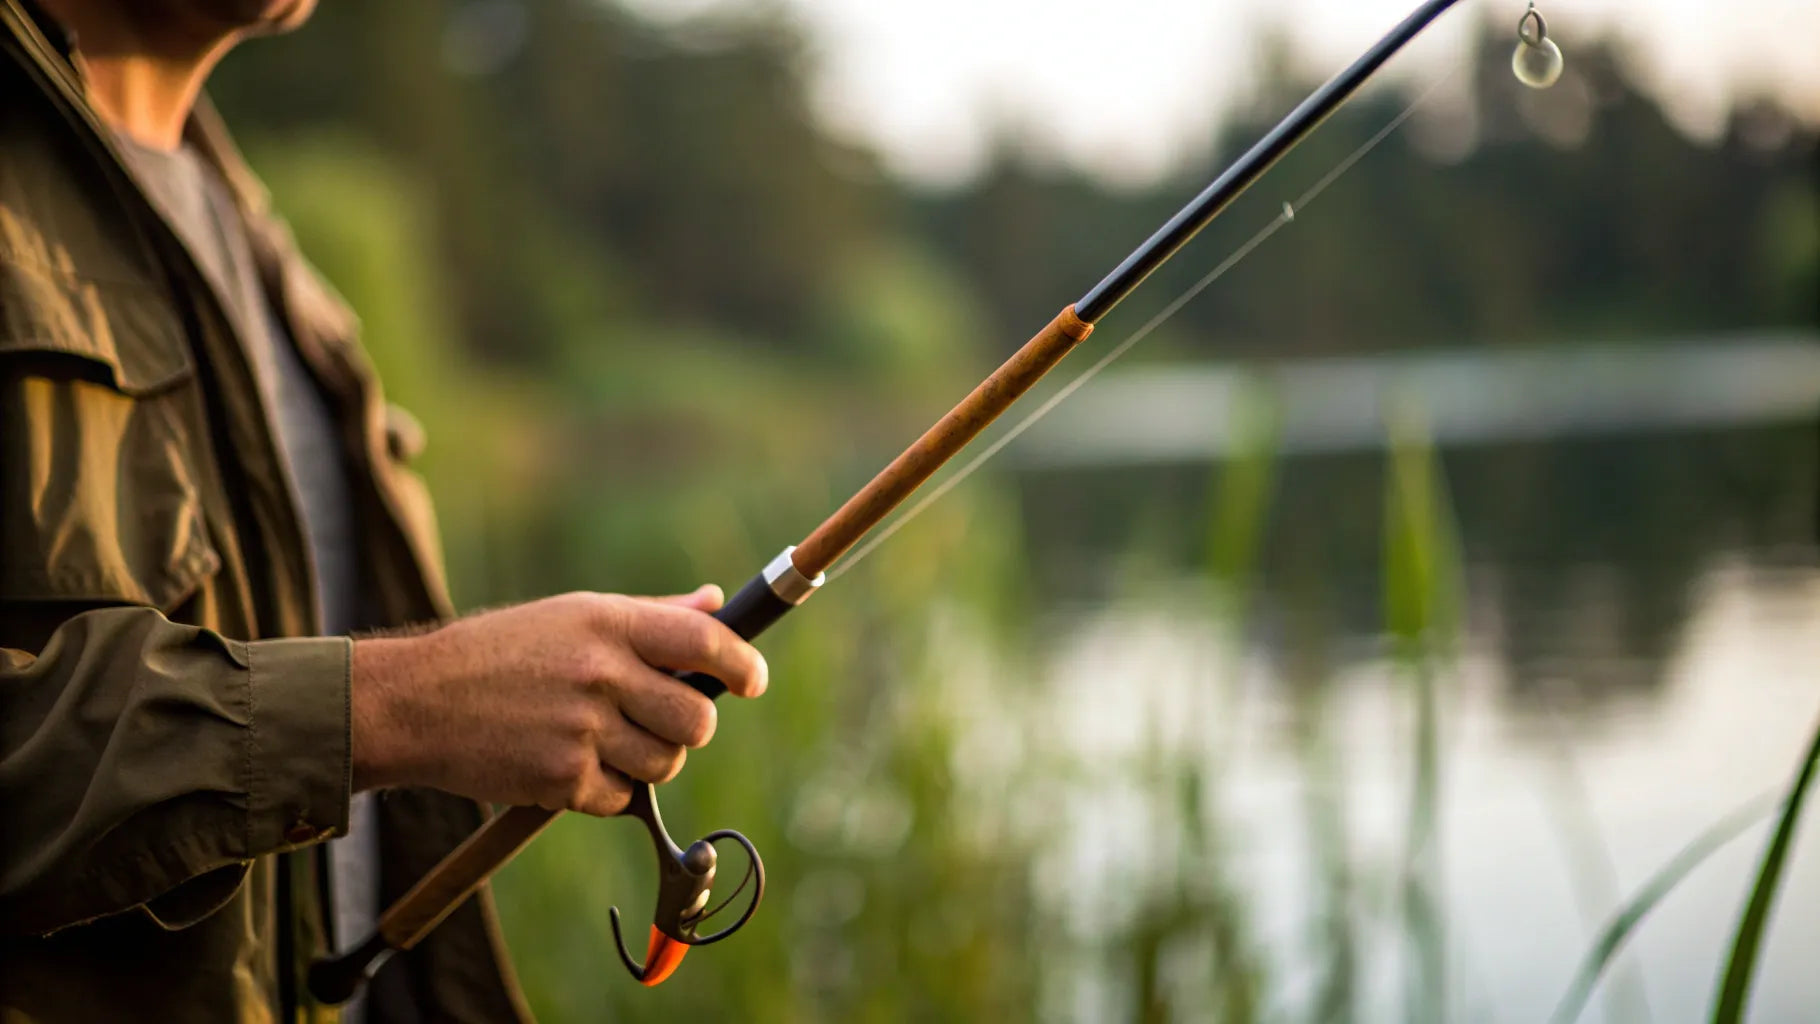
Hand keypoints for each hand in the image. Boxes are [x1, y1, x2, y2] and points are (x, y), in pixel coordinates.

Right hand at [349, 585, 766, 815]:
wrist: (414, 702)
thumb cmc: (500, 653)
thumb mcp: (573, 614)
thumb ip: (651, 616)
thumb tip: (715, 605)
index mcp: (608, 623)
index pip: (703, 643)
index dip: (741, 664)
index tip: (753, 680)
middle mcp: (599, 673)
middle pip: (696, 718)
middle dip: (690, 726)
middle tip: (663, 719)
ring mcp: (581, 730)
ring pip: (665, 763)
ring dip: (650, 760)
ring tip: (607, 739)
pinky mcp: (560, 780)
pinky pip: (621, 797)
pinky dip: (608, 789)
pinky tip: (572, 762)